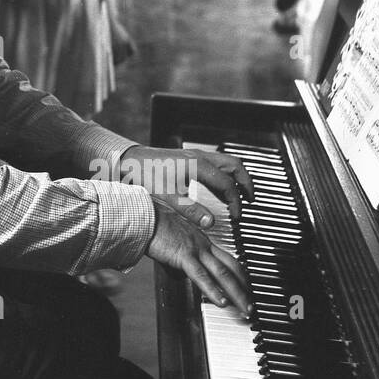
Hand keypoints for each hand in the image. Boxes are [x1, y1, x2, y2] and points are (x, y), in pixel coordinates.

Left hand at [119, 144, 251, 226]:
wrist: (128, 160)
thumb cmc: (144, 175)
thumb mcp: (167, 196)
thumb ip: (190, 210)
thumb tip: (211, 223)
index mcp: (197, 165)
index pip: (227, 184)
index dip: (236, 202)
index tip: (236, 217)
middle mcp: (199, 157)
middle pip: (235, 166)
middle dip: (247, 183)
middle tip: (251, 201)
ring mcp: (195, 155)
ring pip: (227, 162)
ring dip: (237, 178)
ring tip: (241, 196)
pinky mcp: (189, 157)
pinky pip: (216, 163)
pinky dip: (225, 175)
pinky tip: (219, 190)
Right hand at [146, 198, 251, 315]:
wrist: (141, 214)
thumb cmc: (153, 216)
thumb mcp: (175, 222)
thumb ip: (188, 231)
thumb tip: (199, 239)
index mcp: (201, 238)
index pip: (226, 257)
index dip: (239, 274)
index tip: (245, 288)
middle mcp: (202, 243)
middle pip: (231, 267)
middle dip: (245, 288)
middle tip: (252, 306)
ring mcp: (194, 249)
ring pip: (223, 274)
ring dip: (237, 294)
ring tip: (245, 309)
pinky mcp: (183, 255)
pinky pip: (201, 276)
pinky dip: (213, 290)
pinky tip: (221, 302)